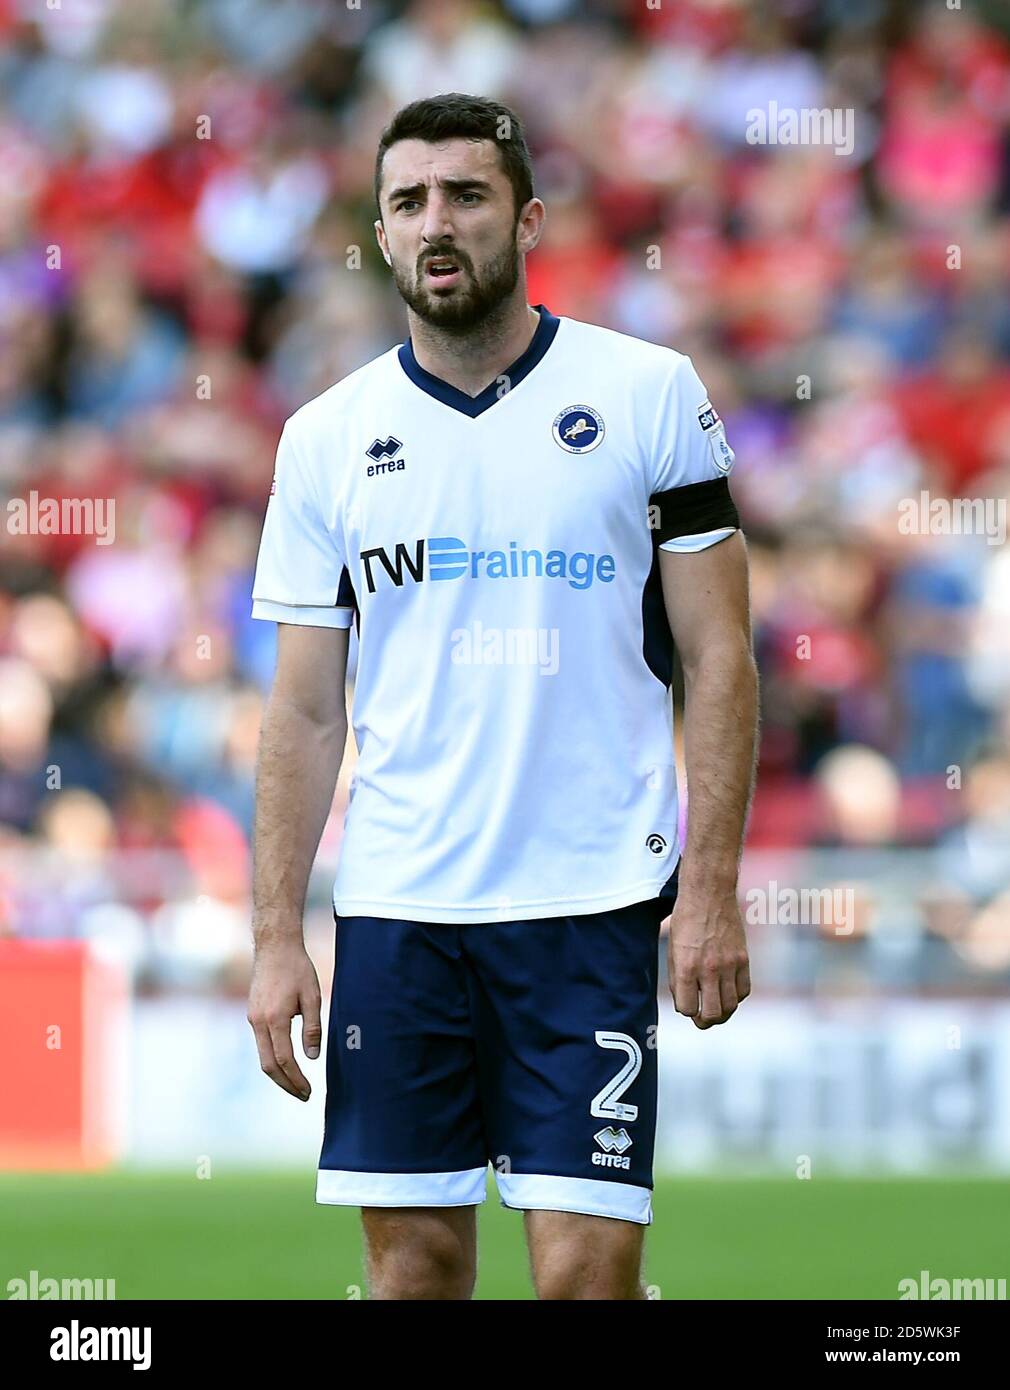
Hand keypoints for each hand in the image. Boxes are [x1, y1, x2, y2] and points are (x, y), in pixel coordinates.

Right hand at [247, 939, 322, 1099]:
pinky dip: (272, 1058)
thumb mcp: (312, 997)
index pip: (284, 1060)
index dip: (296, 1079)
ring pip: (262, 1056)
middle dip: (285, 1084)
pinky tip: (286, 1062)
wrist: (274, 946)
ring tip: (296, 1083)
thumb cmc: (297, 969)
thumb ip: (312, 1029)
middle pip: (268, 1065)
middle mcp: (258, 1022)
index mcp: (274, 1019)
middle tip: (303, 1095)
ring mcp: (252, 1018)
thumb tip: (312, 1058)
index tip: (309, 1091)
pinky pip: (261, 1044)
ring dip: (278, 1073)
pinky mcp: (252, 1014)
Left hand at [666, 887, 749, 1028]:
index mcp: (686, 967)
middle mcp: (709, 969)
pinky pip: (744, 991)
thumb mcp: (673, 950)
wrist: (709, 894)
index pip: (688, 1009)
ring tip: (716, 1008)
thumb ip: (678, 979)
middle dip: (705, 1021)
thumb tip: (686, 1005)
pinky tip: (728, 991)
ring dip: (723, 1012)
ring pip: (731, 1007)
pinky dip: (736, 997)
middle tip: (702, 1019)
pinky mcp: (744, 959)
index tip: (687, 1004)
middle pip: (713, 1014)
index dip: (686, 1010)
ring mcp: (729, 965)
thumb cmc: (686, 920)